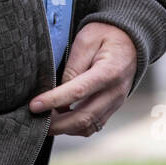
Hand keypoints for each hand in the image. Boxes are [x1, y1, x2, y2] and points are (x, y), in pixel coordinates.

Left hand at [28, 22, 137, 137]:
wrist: (130, 41)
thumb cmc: (107, 36)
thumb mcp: (86, 41)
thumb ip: (73, 66)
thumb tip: (58, 90)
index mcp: (108, 72)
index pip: (78, 92)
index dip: (53, 101)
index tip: (35, 106)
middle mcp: (115, 92)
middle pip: (84, 117)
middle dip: (57, 125)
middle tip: (37, 123)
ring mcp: (116, 102)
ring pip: (89, 126)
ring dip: (66, 129)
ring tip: (46, 122)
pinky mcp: (113, 107)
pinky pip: (94, 125)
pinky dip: (76, 127)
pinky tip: (62, 121)